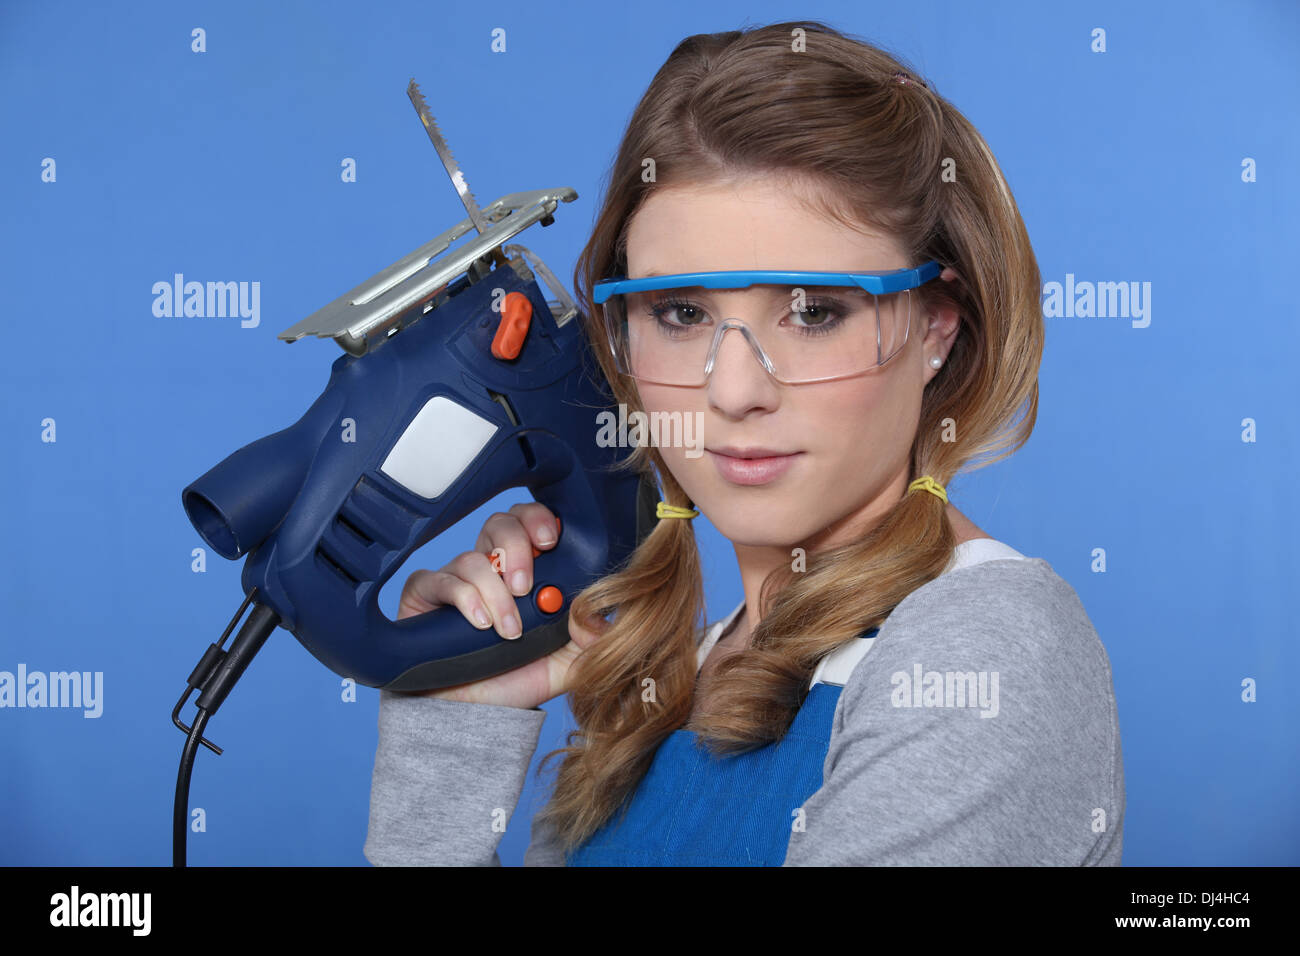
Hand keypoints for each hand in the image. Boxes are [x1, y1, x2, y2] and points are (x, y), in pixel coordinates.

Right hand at [390, 502, 607, 709]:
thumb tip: (602, 618)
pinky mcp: (423, 595)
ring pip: (473, 559)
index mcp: (523, 569)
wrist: (476, 713)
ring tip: (508, 630)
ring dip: (496, 594)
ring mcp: (455, 578)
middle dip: (517, 548)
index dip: (538, 519)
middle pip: (499, 523)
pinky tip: (480, 623)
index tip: (551, 541)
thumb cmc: (516, 679)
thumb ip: (590, 639)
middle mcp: (489, 567)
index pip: (529, 522)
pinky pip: (439, 579)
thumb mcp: (565, 662)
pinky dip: (465, 599)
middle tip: (527, 586)